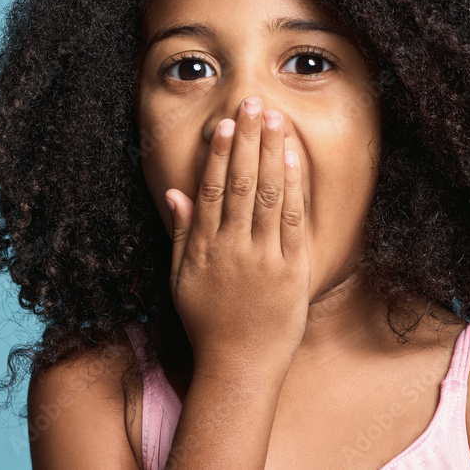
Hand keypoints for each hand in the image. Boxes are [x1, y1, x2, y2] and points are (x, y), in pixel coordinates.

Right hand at [164, 96, 310, 376]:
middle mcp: (234, 249)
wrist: (240, 366)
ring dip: (271, 153)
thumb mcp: (182, 280)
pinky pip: (295, 221)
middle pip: (243, 184)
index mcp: (205, 249)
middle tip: (253, 104)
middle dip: (248, 141)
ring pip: (269, 195)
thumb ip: (182, 234)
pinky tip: (293, 159)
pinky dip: (294, 188)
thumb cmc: (207, 323)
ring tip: (274, 119)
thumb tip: (174, 192)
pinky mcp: (293, 270)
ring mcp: (265, 258)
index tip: (226, 125)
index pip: (213, 191)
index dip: (220, 155)